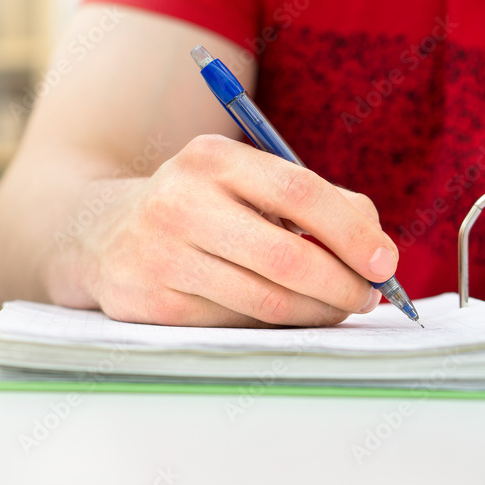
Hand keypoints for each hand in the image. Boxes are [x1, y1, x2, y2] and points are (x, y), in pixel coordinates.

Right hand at [79, 134, 397, 326]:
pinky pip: (234, 325)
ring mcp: (160, 255)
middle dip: (341, 284)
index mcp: (210, 158)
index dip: (350, 231)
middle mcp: (179, 202)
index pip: (297, 191)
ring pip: (264, 301)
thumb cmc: (195, 207)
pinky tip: (280, 314)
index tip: (383, 261)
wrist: (101, 233)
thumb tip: (374, 245)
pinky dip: (272, 326)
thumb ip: (311, 200)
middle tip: (364, 296)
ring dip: (315, 313)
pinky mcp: (151, 303)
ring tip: (333, 308)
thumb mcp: (240, 180)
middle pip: (285, 255)